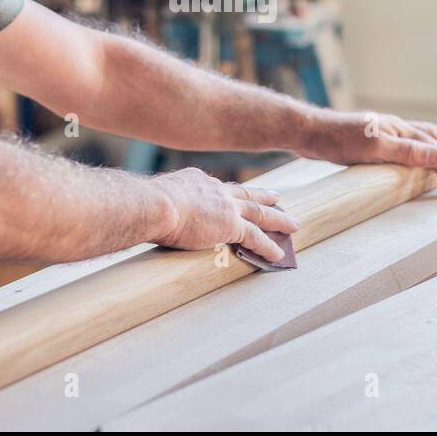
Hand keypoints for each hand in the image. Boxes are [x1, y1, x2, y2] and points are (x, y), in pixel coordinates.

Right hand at [150, 168, 298, 262]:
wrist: (155, 204)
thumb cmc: (146, 204)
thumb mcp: (154, 197)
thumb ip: (158, 204)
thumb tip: (144, 212)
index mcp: (195, 181)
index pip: (218, 187)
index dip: (230, 192)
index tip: (237, 193)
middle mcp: (215, 190)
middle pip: (246, 194)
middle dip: (263, 197)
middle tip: (277, 197)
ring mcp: (226, 207)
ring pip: (260, 213)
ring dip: (278, 219)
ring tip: (292, 224)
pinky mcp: (231, 226)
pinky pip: (256, 237)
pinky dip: (268, 245)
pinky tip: (279, 254)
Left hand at [302, 111, 436, 188]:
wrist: (309, 132)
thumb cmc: (339, 140)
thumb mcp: (375, 148)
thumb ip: (407, 151)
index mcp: (398, 129)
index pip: (430, 150)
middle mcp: (394, 126)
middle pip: (430, 136)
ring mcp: (383, 131)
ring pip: (418, 134)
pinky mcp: (371, 138)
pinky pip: (404, 140)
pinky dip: (416, 144)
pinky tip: (412, 147)